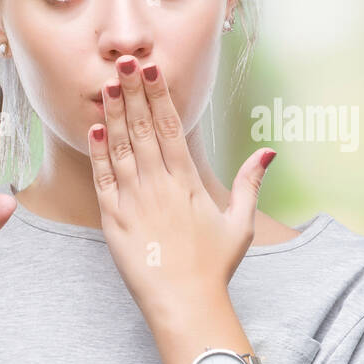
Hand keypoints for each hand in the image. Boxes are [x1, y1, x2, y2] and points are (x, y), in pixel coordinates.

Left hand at [87, 55, 275, 328]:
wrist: (185, 302)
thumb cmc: (214, 266)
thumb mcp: (241, 222)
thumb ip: (250, 182)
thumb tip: (269, 152)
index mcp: (188, 182)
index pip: (171, 127)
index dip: (160, 95)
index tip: (153, 68)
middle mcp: (160, 185)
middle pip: (144, 128)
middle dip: (133, 92)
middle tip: (123, 61)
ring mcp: (134, 200)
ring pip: (120, 147)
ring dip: (113, 114)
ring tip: (106, 84)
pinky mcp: (114, 219)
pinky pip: (103, 178)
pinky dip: (98, 152)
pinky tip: (94, 128)